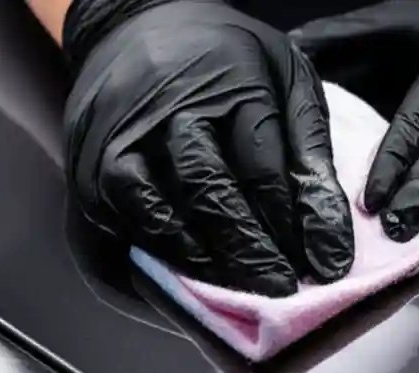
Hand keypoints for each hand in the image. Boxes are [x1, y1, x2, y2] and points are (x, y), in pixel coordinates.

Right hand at [63, 0, 353, 297]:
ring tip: (240, 294)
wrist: (128, 31)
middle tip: (283, 292)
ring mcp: (122, 145)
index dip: (298, 224)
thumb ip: (308, 149)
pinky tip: (190, 279)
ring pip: (163, 217)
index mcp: (229, 84)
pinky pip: (125, 229)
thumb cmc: (221, 63)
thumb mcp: (283, 78)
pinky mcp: (90, 175)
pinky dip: (159, 261)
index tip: (326, 266)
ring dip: (205, 265)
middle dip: (252, 252)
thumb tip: (327, 236)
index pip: (266, 167)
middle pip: (213, 194)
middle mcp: (169, 114)